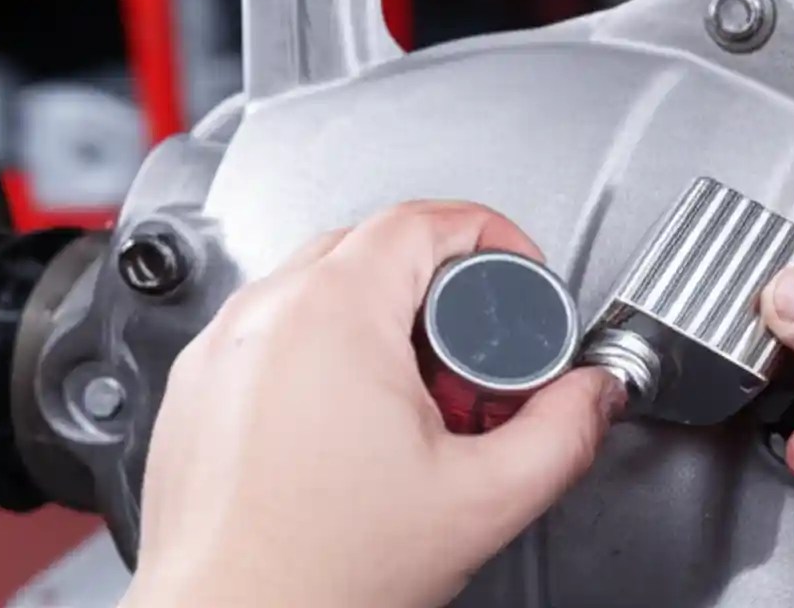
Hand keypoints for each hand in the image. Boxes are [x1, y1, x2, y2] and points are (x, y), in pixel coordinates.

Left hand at [122, 203, 624, 607]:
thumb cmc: (321, 574)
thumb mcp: (482, 500)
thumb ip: (563, 433)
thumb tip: (595, 394)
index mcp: (334, 316)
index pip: (422, 221)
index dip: (489, 233)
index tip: (518, 269)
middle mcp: (265, 315)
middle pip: (374, 245)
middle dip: (443, 282)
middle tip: (479, 350)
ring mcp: (221, 347)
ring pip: (320, 283)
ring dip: (384, 313)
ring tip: (419, 394)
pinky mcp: (198, 385)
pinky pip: (274, 327)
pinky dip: (326, 345)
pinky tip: (355, 417)